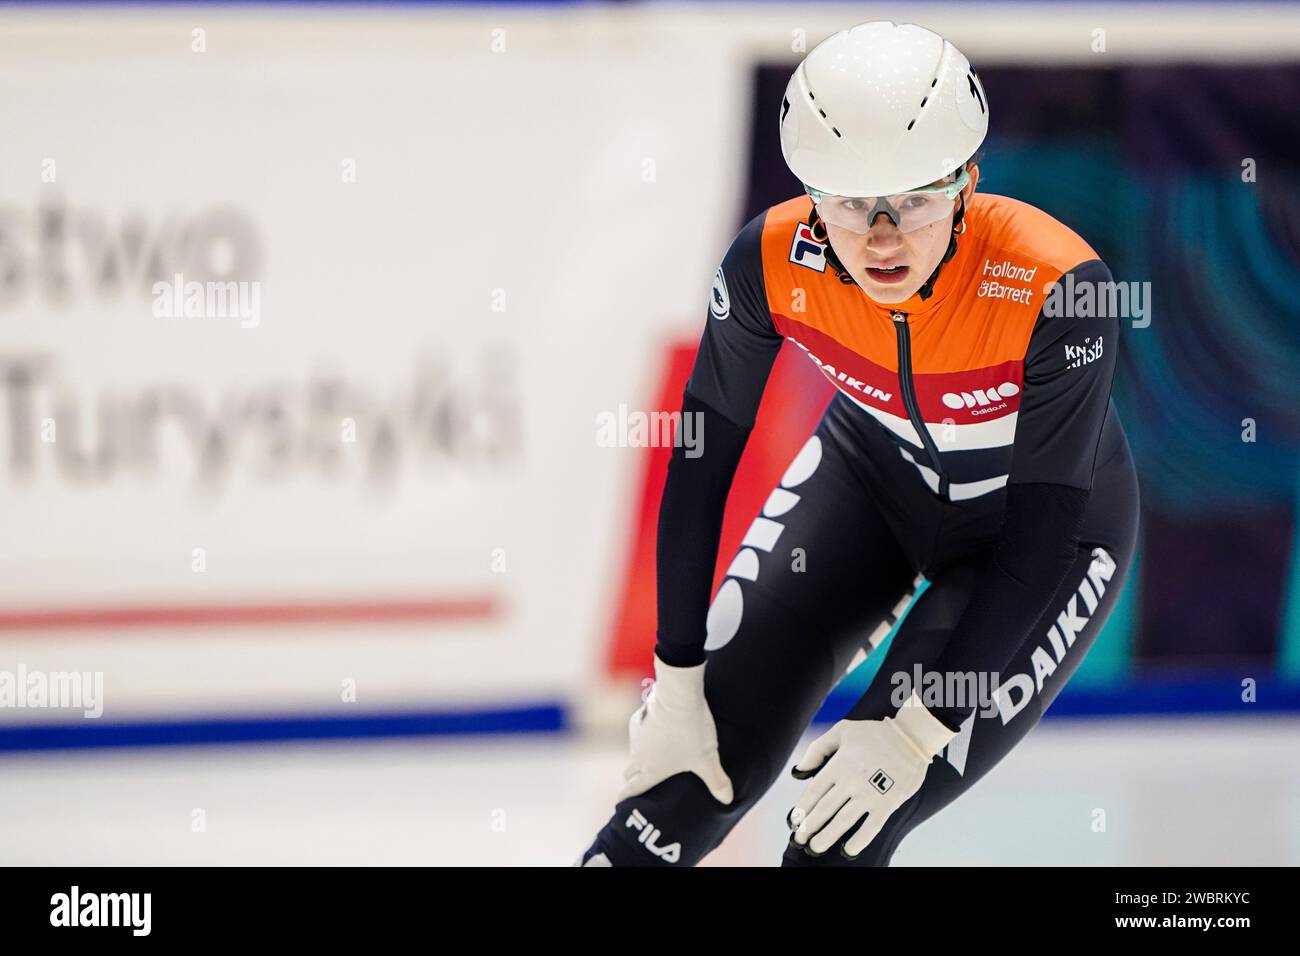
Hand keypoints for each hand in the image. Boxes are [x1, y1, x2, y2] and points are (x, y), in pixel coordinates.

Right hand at [617, 654, 734, 804]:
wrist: (678, 696)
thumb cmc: (692, 731)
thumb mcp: (708, 759)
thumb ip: (717, 781)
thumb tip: (727, 799)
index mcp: (652, 771)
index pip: (632, 790)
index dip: (625, 798)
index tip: (620, 803)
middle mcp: (639, 755)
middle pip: (629, 772)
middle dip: (633, 778)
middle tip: (641, 782)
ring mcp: (636, 736)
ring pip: (634, 750)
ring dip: (641, 754)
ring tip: (656, 754)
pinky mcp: (638, 717)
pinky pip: (638, 731)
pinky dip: (645, 734)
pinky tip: (659, 729)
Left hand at [787, 691, 955, 857]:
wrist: (911, 737)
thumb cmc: (874, 734)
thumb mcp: (841, 731)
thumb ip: (817, 749)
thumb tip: (798, 772)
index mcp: (839, 763)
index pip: (814, 792)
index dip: (802, 810)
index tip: (794, 822)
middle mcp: (851, 781)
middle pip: (825, 809)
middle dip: (810, 827)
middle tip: (800, 840)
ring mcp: (870, 794)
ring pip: (844, 821)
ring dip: (827, 837)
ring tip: (815, 848)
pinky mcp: (888, 803)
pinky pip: (871, 827)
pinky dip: (859, 841)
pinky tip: (848, 851)